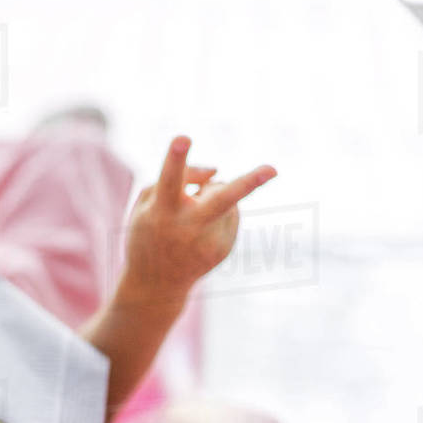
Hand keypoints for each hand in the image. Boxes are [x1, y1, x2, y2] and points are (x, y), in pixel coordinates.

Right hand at [121, 136, 275, 303]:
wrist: (155, 285)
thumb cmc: (149, 231)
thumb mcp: (147, 203)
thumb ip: (178, 176)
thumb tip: (219, 170)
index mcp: (161, 211)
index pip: (169, 179)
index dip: (177, 158)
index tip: (183, 137)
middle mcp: (187, 226)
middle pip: (222, 199)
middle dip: (249, 183)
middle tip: (274, 169)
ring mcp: (208, 241)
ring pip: (224, 196)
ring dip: (211, 198)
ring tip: (188, 223)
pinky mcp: (223, 249)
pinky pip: (230, 214)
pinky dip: (217, 216)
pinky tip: (199, 236)